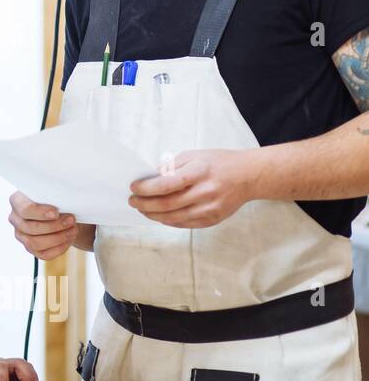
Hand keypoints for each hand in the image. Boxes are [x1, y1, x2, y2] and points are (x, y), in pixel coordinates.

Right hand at [9, 191, 78, 260]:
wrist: (60, 211)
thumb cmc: (55, 200)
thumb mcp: (54, 193)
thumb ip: (54, 196)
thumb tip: (64, 204)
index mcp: (17, 201)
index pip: (25, 209)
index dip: (41, 213)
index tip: (56, 213)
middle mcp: (15, 219)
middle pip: (31, 228)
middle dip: (55, 226)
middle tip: (71, 220)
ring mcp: (21, 235)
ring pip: (35, 243)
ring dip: (58, 238)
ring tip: (72, 230)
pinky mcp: (31, 249)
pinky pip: (44, 254)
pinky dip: (59, 248)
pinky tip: (68, 238)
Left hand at [128, 148, 254, 228]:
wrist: (249, 176)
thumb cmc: (218, 162)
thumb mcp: (193, 156)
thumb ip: (171, 167)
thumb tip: (148, 178)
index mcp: (199, 171)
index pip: (166, 184)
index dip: (146, 188)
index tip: (133, 187)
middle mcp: (205, 192)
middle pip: (167, 204)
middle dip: (144, 204)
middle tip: (132, 201)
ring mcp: (210, 208)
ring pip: (173, 217)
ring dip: (153, 215)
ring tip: (142, 209)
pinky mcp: (213, 219)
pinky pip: (184, 224)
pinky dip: (168, 221)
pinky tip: (159, 216)